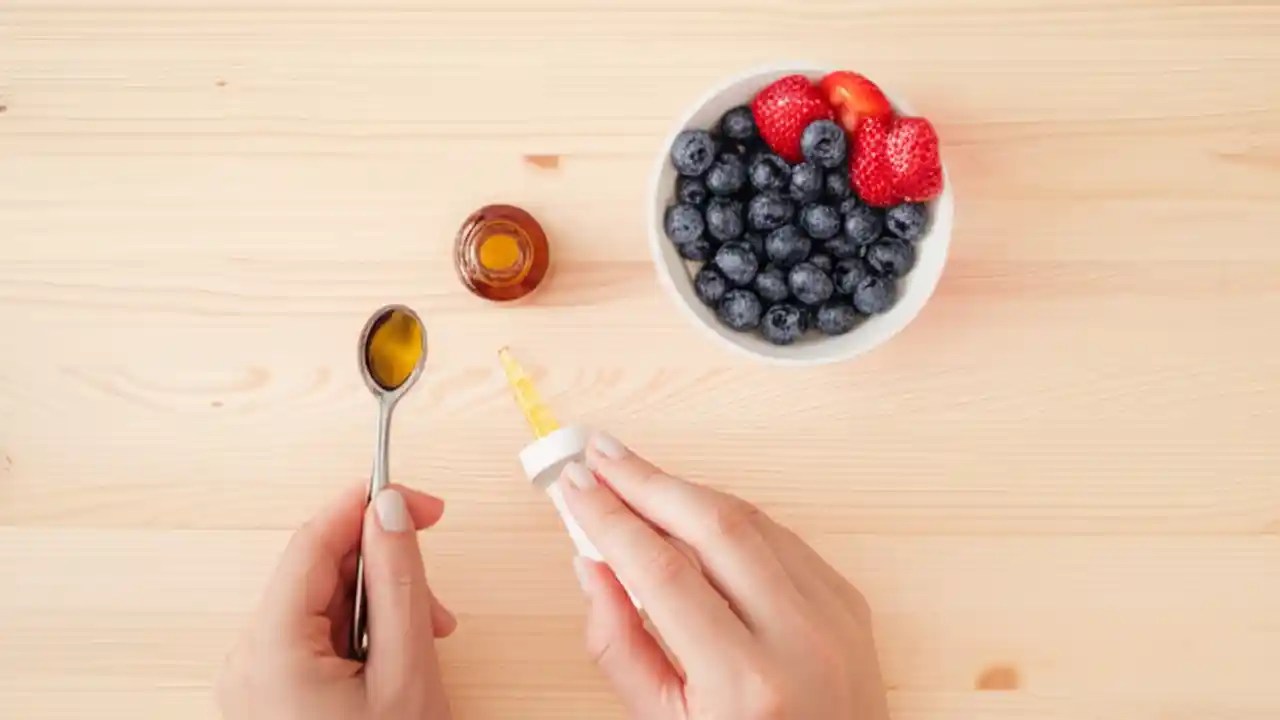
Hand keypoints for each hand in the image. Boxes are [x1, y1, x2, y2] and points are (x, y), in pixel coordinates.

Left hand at [217, 483, 455, 719]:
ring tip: (425, 640)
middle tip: (437, 599)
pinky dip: (362, 638)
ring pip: (322, 607)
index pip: (313, 544)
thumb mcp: (406, 673)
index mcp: (271, 652)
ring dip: (380, 610)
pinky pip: (316, 640)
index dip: (367, 509)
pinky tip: (396, 658)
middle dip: (384, 574)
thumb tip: (388, 509)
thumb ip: (397, 585)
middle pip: (319, 575)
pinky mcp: (271, 697)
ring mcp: (255, 683)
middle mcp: (248, 663)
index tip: (418, 503)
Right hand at [560, 433, 890, 719]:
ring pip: (750, 519)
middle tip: (597, 456)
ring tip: (631, 473)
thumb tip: (592, 563)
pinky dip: (728, 516)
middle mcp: (801, 641)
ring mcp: (835, 617)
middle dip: (646, 481)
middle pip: (713, 525)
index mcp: (746, 684)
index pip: (661, 572)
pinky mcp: (850, 603)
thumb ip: (620, 646)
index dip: (610, 518)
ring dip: (684, 490)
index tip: (573, 487)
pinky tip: (688, 506)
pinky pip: (780, 538)